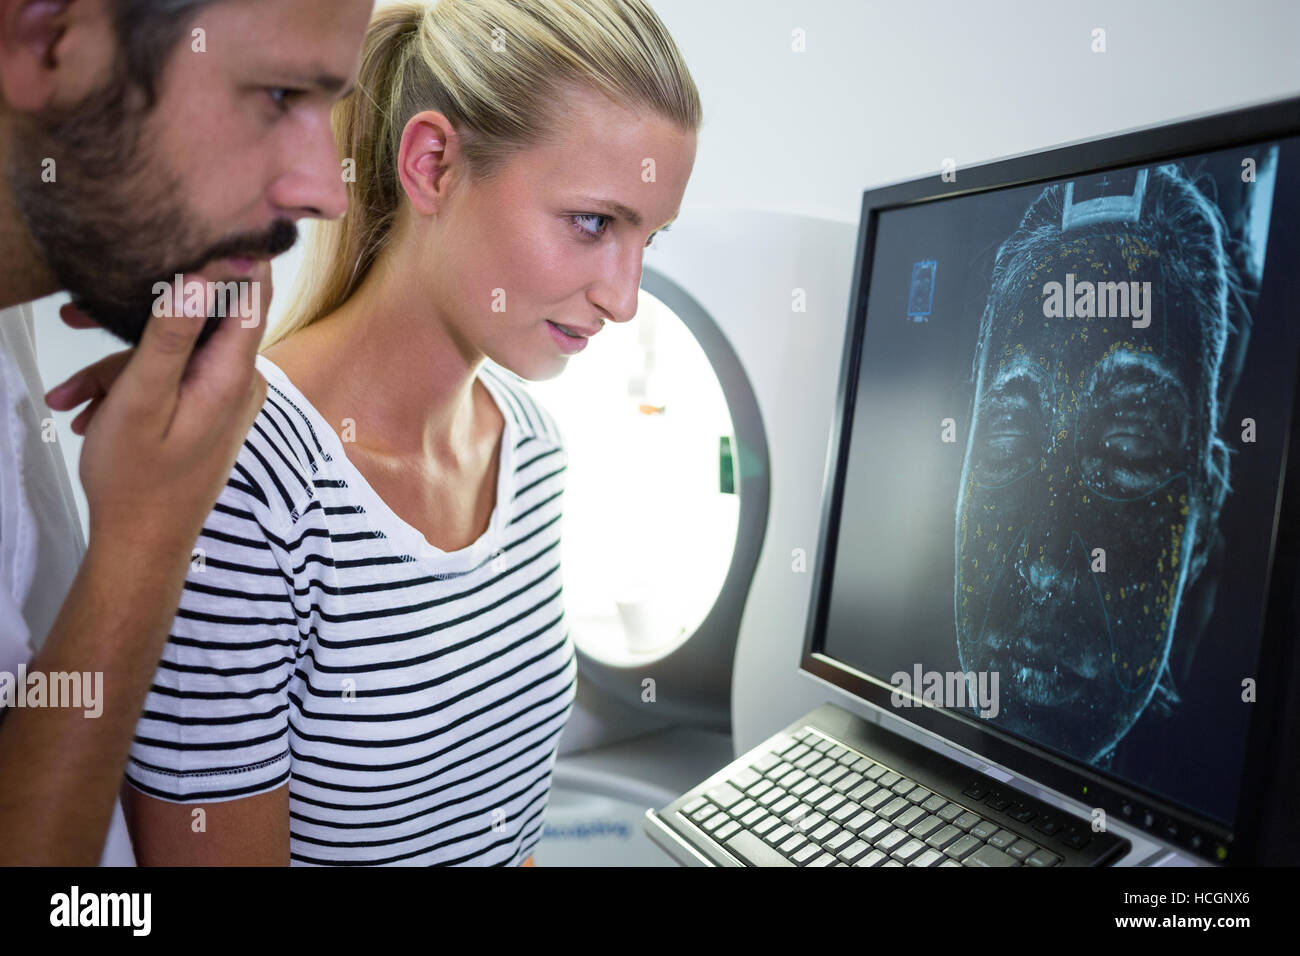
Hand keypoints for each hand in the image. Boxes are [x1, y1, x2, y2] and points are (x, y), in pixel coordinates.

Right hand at [56, 265, 272, 553]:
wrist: (143, 545)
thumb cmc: (138, 480)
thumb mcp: (143, 400)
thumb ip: (170, 337)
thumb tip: (199, 275)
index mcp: (233, 374)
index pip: (252, 294)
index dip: (232, 254)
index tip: (196, 225)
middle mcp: (239, 381)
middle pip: (200, 319)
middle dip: (140, 315)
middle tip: (79, 312)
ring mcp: (223, 397)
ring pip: (171, 353)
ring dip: (117, 368)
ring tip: (70, 396)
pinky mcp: (205, 411)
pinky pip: (168, 380)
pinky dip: (125, 389)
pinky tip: (83, 410)